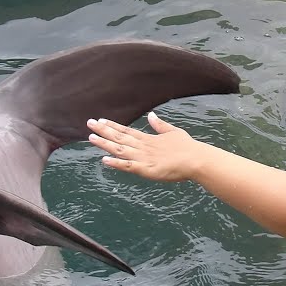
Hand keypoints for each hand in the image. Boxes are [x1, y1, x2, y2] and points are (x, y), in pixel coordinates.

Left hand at [87, 112, 202, 182]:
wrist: (195, 160)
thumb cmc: (187, 147)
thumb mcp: (173, 132)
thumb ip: (160, 125)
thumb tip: (151, 115)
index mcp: (148, 139)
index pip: (126, 131)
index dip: (112, 126)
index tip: (100, 121)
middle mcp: (142, 146)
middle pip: (119, 138)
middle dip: (103, 131)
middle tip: (89, 123)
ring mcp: (143, 158)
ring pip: (120, 150)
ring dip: (105, 144)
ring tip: (92, 138)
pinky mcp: (146, 169)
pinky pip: (128, 166)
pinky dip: (116, 163)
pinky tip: (105, 160)